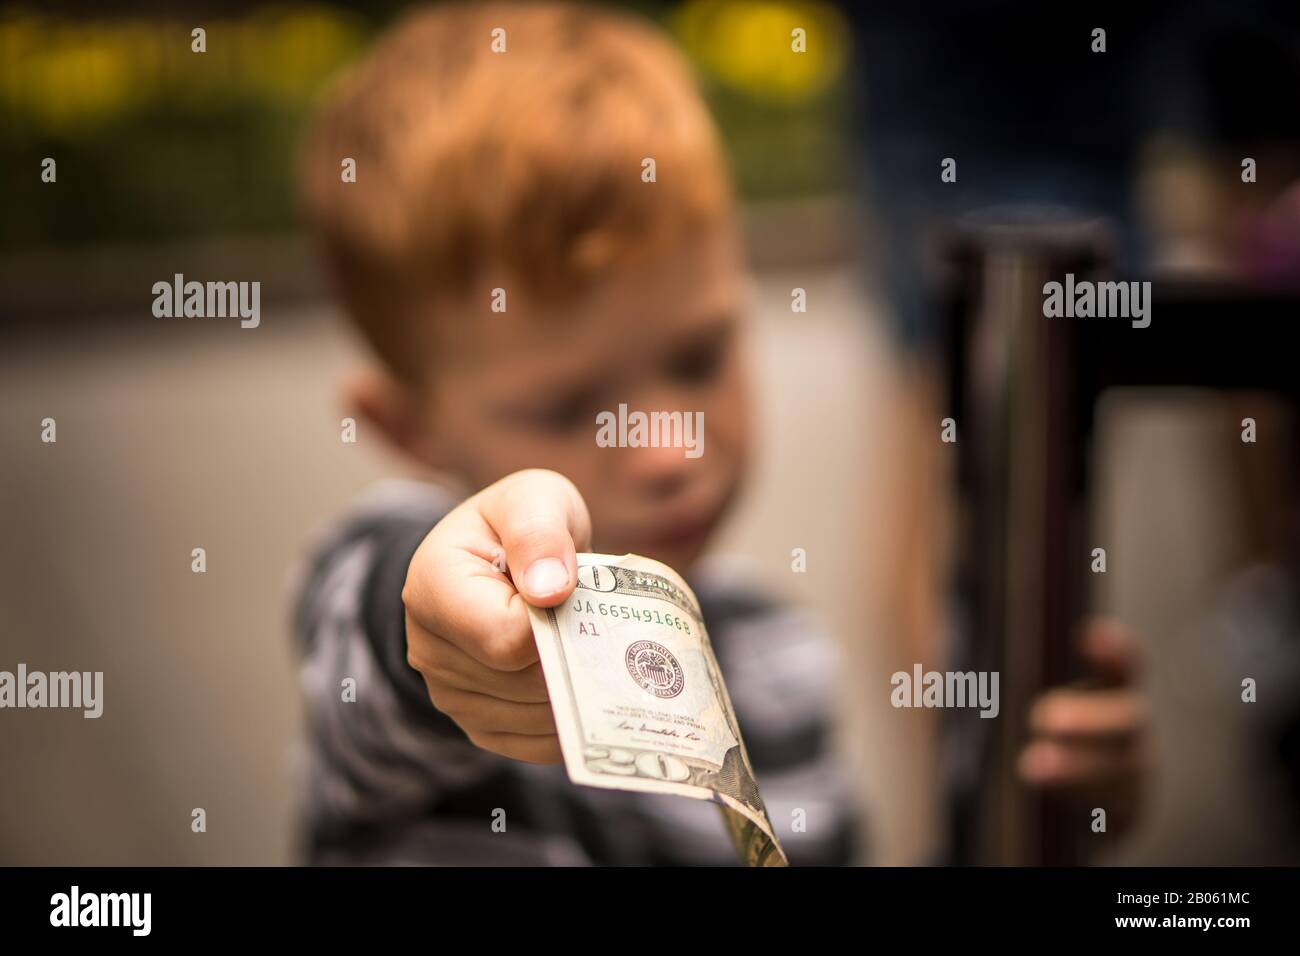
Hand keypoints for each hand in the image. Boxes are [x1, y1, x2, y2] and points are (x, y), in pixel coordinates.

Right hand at [402, 469, 591, 762]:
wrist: (498, 558)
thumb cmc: (519, 523)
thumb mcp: (532, 498)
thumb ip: (539, 532)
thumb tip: (551, 590)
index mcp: (432, 585)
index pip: (504, 636)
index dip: (556, 622)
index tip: (577, 593)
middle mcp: (429, 649)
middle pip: (526, 682)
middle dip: (576, 656)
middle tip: (604, 624)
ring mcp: (451, 694)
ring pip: (536, 717)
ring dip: (581, 689)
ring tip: (596, 647)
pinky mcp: (478, 725)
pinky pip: (536, 745)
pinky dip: (575, 721)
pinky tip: (593, 688)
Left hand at [1018, 618, 1149, 831]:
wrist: (1081, 803)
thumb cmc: (1042, 733)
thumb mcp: (1030, 697)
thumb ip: (1002, 672)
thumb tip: (942, 641)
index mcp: (1110, 692)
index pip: (1124, 665)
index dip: (1114, 649)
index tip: (1089, 634)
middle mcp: (1129, 730)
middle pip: (1128, 720)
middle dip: (1089, 720)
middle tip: (1043, 718)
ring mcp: (1131, 773)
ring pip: (1119, 771)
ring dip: (1076, 769)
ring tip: (1031, 766)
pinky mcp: (1121, 814)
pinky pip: (1110, 811)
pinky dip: (1081, 805)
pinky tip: (1050, 801)